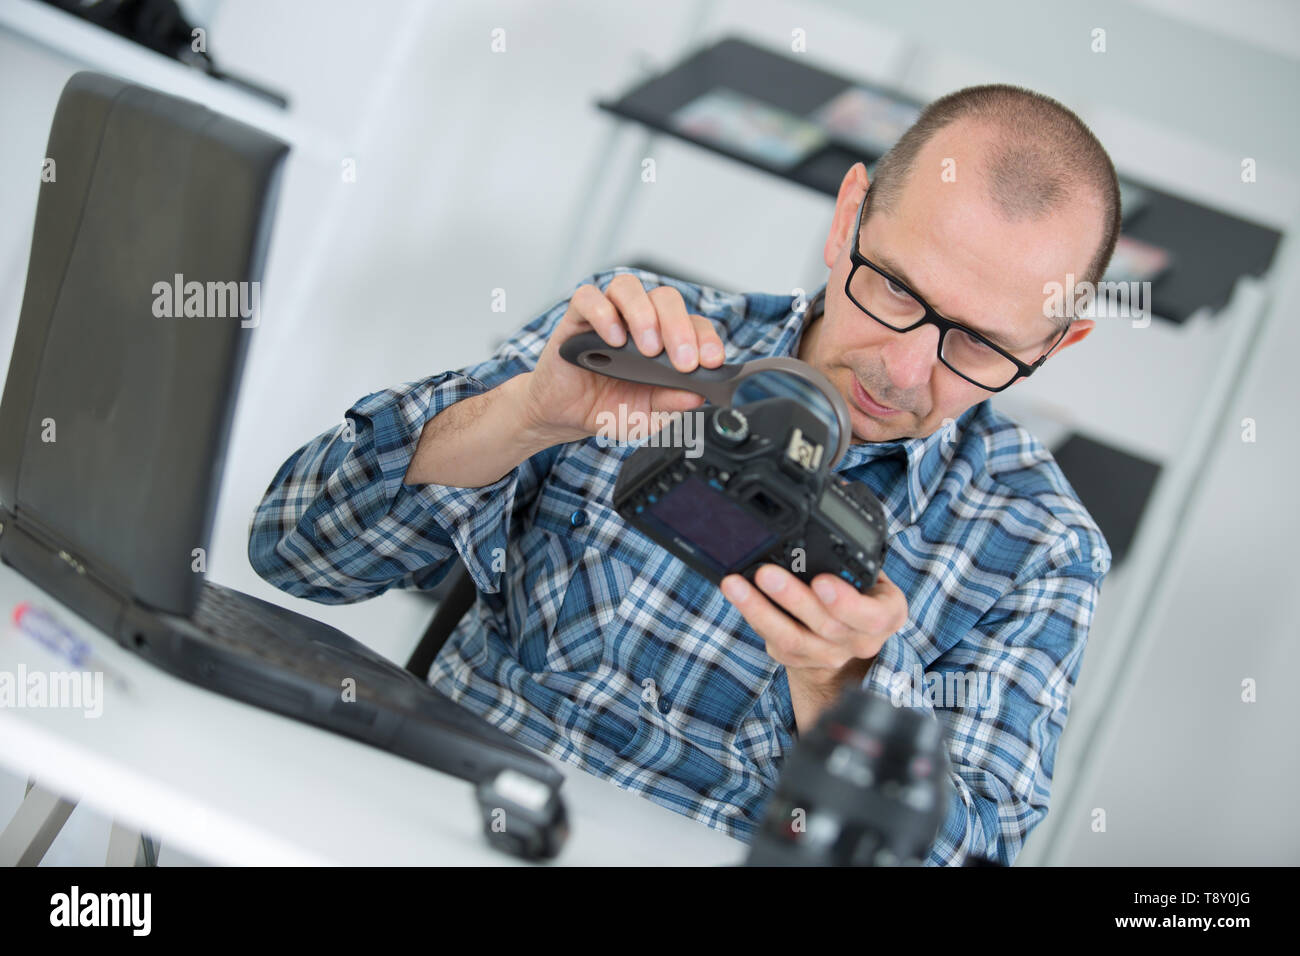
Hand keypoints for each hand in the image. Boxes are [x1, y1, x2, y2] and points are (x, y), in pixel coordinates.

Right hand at [520, 274, 726, 443]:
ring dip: (644, 315)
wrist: (565, 415)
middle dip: (680, 327)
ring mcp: (608, 315)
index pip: (694, 324)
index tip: (711, 363)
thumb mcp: (646, 417)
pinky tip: (613, 340)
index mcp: (665, 340)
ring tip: (648, 350)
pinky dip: (603, 314)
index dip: (707, 339)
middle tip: (683, 361)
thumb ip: (671, 405)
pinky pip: (588, 298)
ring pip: (628, 287)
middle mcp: (639, 320)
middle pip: (665, 299)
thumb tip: (696, 396)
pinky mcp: (577, 318)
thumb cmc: (609, 408)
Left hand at [720, 564, 907, 726]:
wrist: (848, 639)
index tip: (821, 581)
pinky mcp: (798, 660)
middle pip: (825, 625)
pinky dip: (752, 616)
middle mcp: (860, 642)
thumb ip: (853, 562)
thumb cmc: (860, 595)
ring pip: (792, 638)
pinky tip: (737, 595)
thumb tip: (816, 532)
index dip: (845, 602)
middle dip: (793, 597)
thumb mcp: (870, 576)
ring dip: (761, 610)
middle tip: (767, 573)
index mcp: (885, 615)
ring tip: (736, 585)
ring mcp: (828, 655)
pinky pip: (773, 640)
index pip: (872, 616)